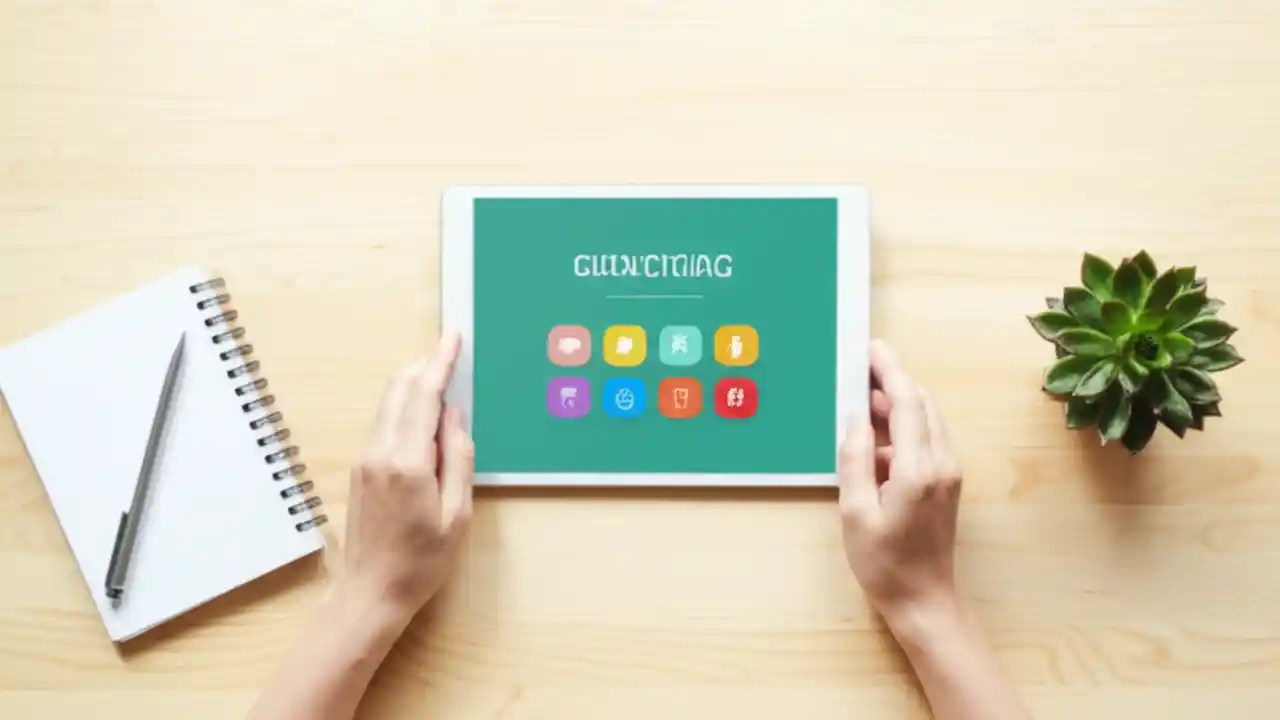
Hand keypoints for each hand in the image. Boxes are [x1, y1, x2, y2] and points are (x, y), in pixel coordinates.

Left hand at [340, 332, 473, 625]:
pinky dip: (405, 407)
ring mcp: (365, 460)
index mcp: (407, 462)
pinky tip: (424, 415)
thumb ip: (458, 458)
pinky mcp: (361, 470)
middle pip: (400, 390)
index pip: (424, 395)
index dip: (440, 362)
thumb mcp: (457, 514)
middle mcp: (379, 453)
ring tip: (440, 376)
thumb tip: (455, 414)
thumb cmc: (421, 561)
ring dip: (413, 384)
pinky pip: (385, 424)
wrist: (370, 593)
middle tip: (450, 350)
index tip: (453, 337)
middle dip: (425, 364)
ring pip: (389, 405)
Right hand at [838, 340, 962, 624]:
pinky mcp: (949, 481)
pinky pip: (928, 439)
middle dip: (893, 383)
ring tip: (863, 408)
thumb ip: (854, 458)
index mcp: (918, 469)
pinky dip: (905, 428)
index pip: (907, 403)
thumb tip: (854, 417)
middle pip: (922, 404)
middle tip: (859, 373)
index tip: (871, 348)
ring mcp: (950, 472)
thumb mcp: (855, 511)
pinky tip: (877, 445)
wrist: (924, 599)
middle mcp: (942, 464)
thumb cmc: (884, 563)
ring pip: (927, 419)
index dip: (889, 371)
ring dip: (899, 406)